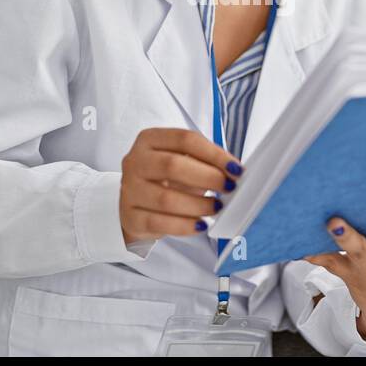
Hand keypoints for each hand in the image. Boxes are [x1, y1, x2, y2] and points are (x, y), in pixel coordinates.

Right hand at [120, 128, 241, 244]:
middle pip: (172, 165)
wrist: (134, 203)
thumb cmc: (165, 178)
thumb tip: (234, 172)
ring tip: (216, 207)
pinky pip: (159, 223)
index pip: (185, 139)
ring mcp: (130, 190)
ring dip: (198, 205)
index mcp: (150, 139)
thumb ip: (205, 162)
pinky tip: (199, 224)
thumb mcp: (182, 161)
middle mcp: (135, 161)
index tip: (235, 168)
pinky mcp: (131, 216)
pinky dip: (184, 225)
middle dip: (207, 177)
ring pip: (166, 199)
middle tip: (228, 187)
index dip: (214, 154)